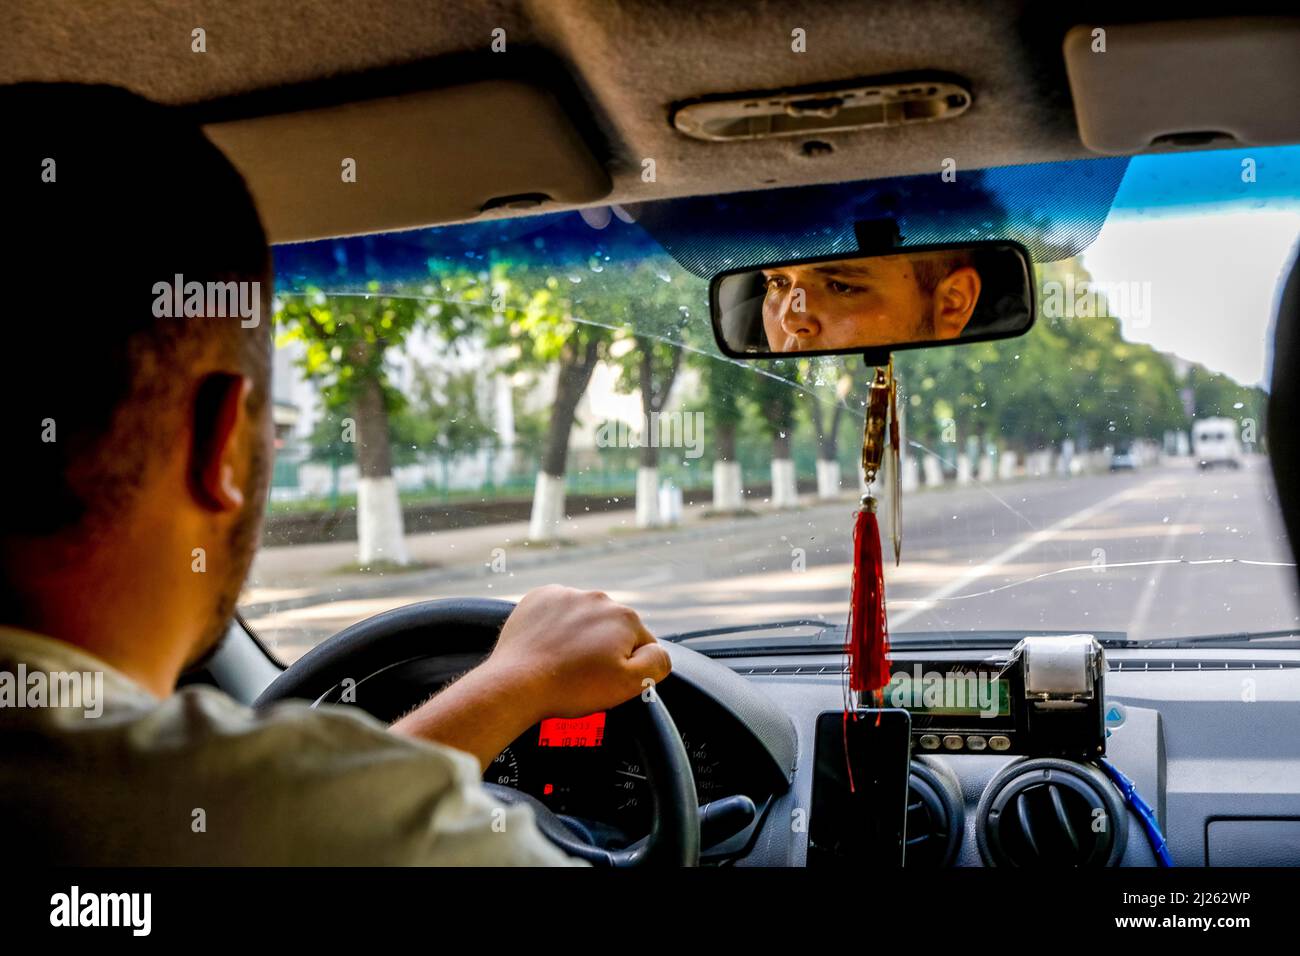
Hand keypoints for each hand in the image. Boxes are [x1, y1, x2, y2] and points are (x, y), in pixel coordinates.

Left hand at [482, 585, 670, 724]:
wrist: (517, 683)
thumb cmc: (572, 687)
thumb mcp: (629, 685)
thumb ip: (658, 663)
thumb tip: (659, 651)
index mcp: (625, 617)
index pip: (642, 644)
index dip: (627, 666)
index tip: (606, 679)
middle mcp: (599, 598)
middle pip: (613, 629)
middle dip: (604, 649)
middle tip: (584, 675)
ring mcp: (567, 595)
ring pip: (586, 619)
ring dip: (581, 637)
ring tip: (563, 663)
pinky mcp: (540, 597)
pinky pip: (558, 611)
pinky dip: (556, 627)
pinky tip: (548, 647)